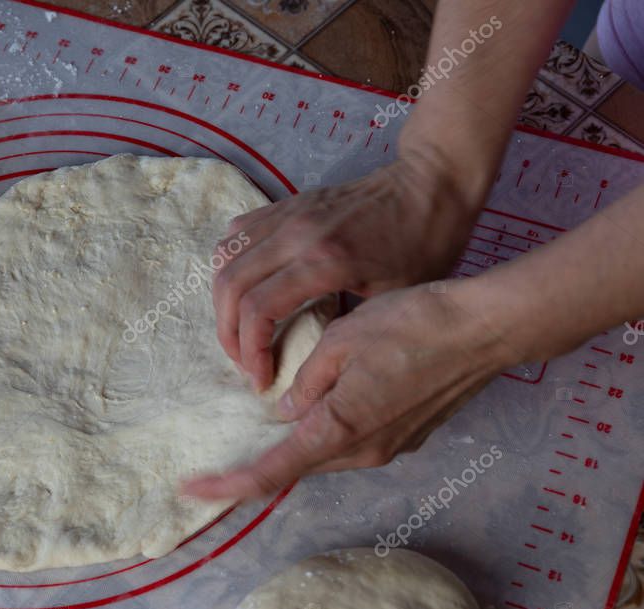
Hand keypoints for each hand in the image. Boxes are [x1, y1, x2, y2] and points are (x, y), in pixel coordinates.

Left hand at [184, 283, 515, 499]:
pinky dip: (325, 427)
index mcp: (340, 429)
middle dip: (259, 459)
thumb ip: (307, 380)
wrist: (486, 329)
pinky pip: (351, 439)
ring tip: (266, 413)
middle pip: (297, 465)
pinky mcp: (407, 436)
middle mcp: (365, 451)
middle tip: (223, 447)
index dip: (228, 485)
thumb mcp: (341, 341)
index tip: (193, 487)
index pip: (272, 472)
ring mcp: (390, 447)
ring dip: (294, 440)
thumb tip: (289, 408)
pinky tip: (318, 399)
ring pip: (324, 451)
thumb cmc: (414, 325)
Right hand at [213, 154, 479, 390]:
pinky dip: (230, 267)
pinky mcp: (287, 204)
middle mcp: (295, 233)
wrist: (431, 182)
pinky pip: (236, 234)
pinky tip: (244, 289)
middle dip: (228, 334)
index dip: (250, 352)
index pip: (258, 309)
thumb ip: (347, 327)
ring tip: (239, 331)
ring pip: (224, 258)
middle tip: (244, 363)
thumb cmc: (425, 243)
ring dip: (223, 301)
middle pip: (230, 286)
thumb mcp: (394, 300)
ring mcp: (287, 213)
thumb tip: (310, 360)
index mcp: (325, 260)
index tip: (262, 379)